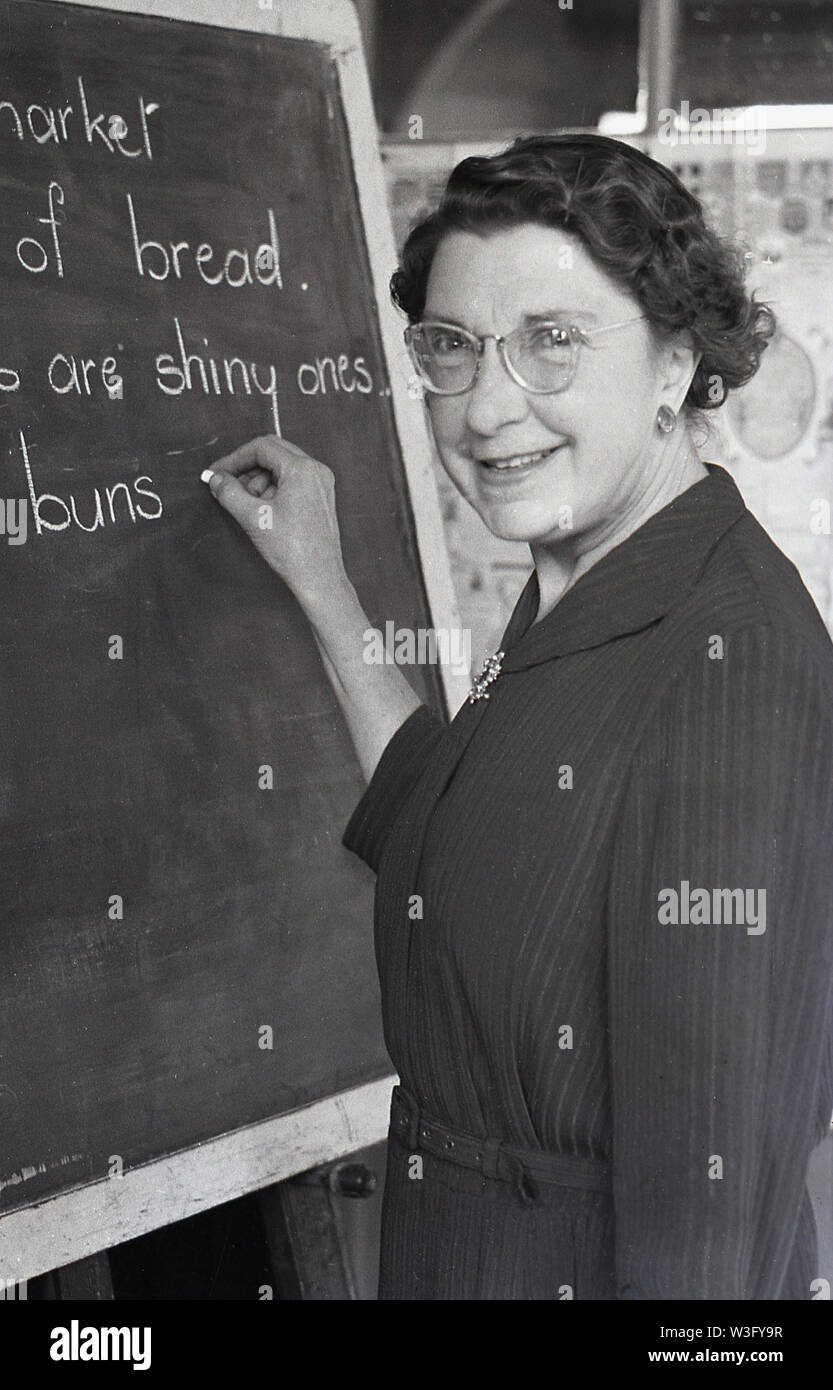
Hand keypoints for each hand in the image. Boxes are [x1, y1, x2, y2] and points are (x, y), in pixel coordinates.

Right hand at [204, 435, 347, 608]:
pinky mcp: (321, 498)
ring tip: (247, 504)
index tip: (217, 473)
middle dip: (247, 468)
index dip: (234, 458)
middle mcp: (316, 471)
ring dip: (259, 480)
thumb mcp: (253, 518)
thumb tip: (215, 478)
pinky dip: (273, 489)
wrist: (319, 578)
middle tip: (228, 486)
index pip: (261, 448)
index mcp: (303, 469)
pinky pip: (292, 482)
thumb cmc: (292, 550)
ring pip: (281, 468)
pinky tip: (262, 510)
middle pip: (273, 453)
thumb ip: (229, 492)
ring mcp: (321, 484)